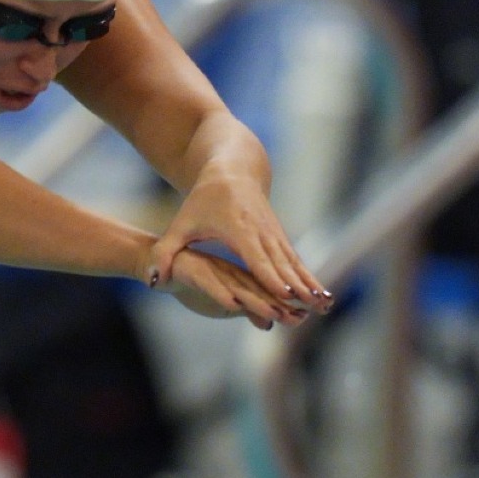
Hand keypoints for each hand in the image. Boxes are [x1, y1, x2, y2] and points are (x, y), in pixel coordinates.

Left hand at [147, 173, 330, 324]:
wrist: (232, 169)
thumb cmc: (202, 200)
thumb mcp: (182, 223)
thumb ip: (165, 251)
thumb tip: (152, 278)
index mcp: (239, 229)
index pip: (257, 257)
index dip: (271, 277)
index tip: (286, 294)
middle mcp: (262, 232)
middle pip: (282, 264)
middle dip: (298, 287)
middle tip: (316, 308)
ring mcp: (274, 233)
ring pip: (294, 263)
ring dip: (310, 284)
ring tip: (327, 306)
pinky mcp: (280, 236)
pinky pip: (295, 260)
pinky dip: (309, 277)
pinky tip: (321, 295)